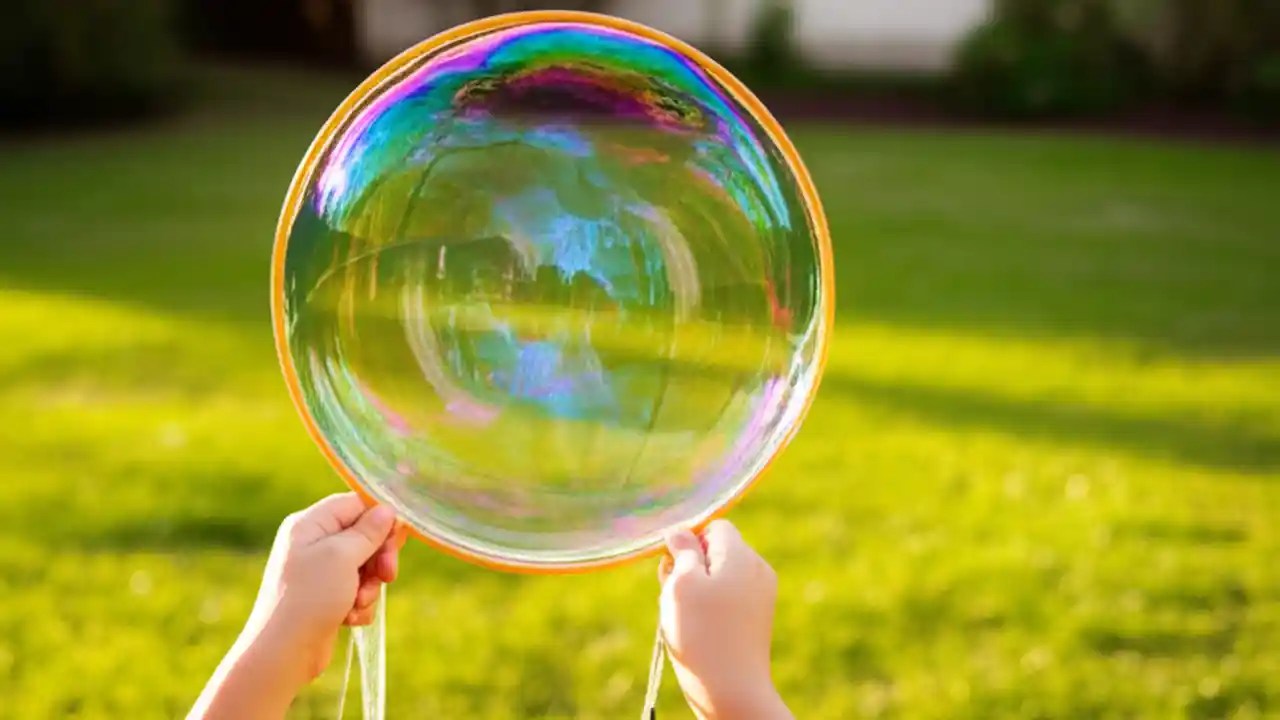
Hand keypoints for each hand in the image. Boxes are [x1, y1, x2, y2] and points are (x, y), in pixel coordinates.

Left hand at [190, 493, 406, 719]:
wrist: (283, 652)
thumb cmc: (310, 596)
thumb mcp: (343, 556)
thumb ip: (368, 530)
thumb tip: (386, 510)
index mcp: (310, 524)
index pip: (355, 504)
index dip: (380, 518)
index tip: (399, 537)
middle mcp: (313, 543)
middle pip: (364, 536)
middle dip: (378, 558)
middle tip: (388, 575)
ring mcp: (320, 571)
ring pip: (365, 566)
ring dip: (370, 586)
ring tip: (358, 603)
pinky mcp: (326, 596)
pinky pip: (357, 590)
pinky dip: (359, 603)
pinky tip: (349, 618)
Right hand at [658, 520, 792, 719]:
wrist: (732, 689)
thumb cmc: (701, 632)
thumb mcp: (682, 583)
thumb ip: (682, 550)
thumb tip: (681, 531)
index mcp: (741, 555)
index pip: (714, 527)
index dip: (689, 542)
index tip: (673, 568)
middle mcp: (757, 569)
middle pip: (717, 551)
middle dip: (691, 567)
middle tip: (675, 597)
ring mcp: (760, 595)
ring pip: (720, 576)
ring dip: (697, 589)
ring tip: (685, 618)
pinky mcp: (756, 618)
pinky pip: (729, 598)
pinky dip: (710, 607)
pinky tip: (698, 630)